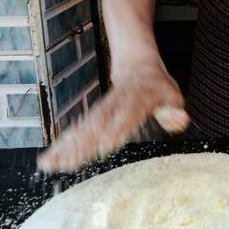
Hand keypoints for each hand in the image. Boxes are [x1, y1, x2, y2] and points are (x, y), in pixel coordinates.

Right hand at [35, 61, 187, 172]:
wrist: (136, 64)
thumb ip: (174, 110)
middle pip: (96, 126)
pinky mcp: (93, 116)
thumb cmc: (157, 86)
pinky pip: (77, 132)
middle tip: (66, 162)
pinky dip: (63, 145)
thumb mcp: (172, 94)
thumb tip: (179, 120)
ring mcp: (102, 111)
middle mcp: (115, 107)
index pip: (126, 116)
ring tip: (49, 164)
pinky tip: (50, 160)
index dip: (116, 129)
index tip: (105, 146)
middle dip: (81, 145)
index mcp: (137, 101)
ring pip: (82, 130)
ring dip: (65, 148)